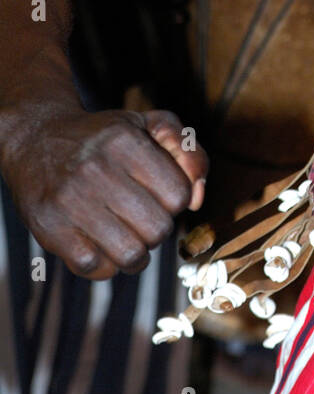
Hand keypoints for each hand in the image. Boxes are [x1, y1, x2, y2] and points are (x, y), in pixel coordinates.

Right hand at [0, 104, 207, 278]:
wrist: (37, 140)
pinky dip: (105, 264)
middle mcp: (96, 169)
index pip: (178, 195)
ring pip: (130, 254)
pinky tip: (100, 244)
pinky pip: (95, 268)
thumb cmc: (106, 138)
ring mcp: (69, 200)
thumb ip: (189, 152)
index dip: (175, 200)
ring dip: (136, 253)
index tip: (158, 192)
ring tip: (127, 236)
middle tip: (142, 216)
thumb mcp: (150, 125)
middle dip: (157, 228)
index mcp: (124, 140)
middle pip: (158, 229)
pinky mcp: (49, 228)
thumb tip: (196, 200)